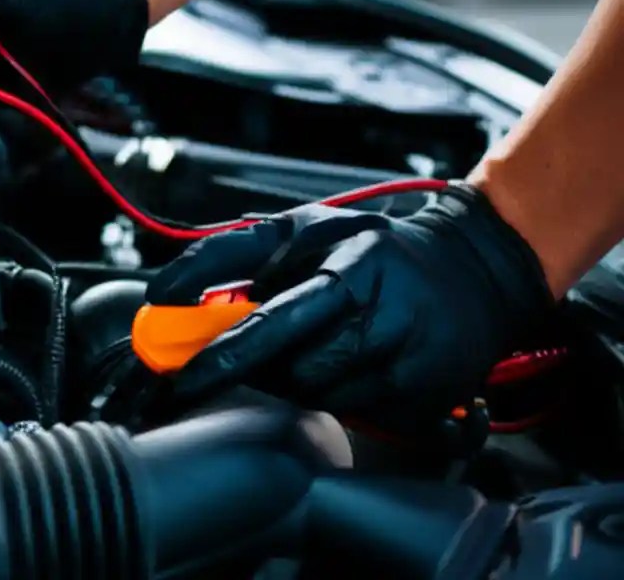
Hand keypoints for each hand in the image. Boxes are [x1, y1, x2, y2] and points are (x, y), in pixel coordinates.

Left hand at [146, 183, 554, 430]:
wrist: (476, 270)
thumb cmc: (372, 250)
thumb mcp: (302, 229)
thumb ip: (234, 254)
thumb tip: (165, 291)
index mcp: (347, 257)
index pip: (273, 306)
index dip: (222, 340)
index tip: (177, 359)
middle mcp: (383, 304)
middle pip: (292, 361)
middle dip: (245, 366)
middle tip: (213, 368)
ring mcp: (409, 351)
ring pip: (316, 392)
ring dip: (290, 380)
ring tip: (302, 349)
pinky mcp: (426, 391)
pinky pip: (353, 412)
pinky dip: (334, 395)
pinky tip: (346, 366)